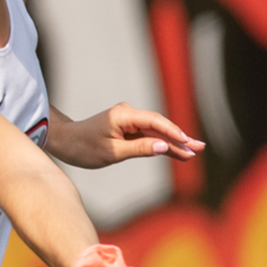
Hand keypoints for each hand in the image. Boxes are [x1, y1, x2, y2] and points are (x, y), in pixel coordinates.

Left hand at [54, 102, 202, 169]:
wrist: (66, 142)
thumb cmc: (84, 148)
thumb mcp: (112, 152)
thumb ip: (140, 148)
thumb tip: (164, 146)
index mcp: (123, 115)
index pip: (154, 122)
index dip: (173, 132)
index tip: (187, 141)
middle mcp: (128, 114)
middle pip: (159, 126)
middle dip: (179, 138)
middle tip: (199, 148)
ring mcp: (128, 120)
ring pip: (155, 132)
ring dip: (173, 143)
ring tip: (193, 152)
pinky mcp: (128, 128)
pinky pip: (148, 136)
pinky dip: (160, 145)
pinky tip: (177, 152)